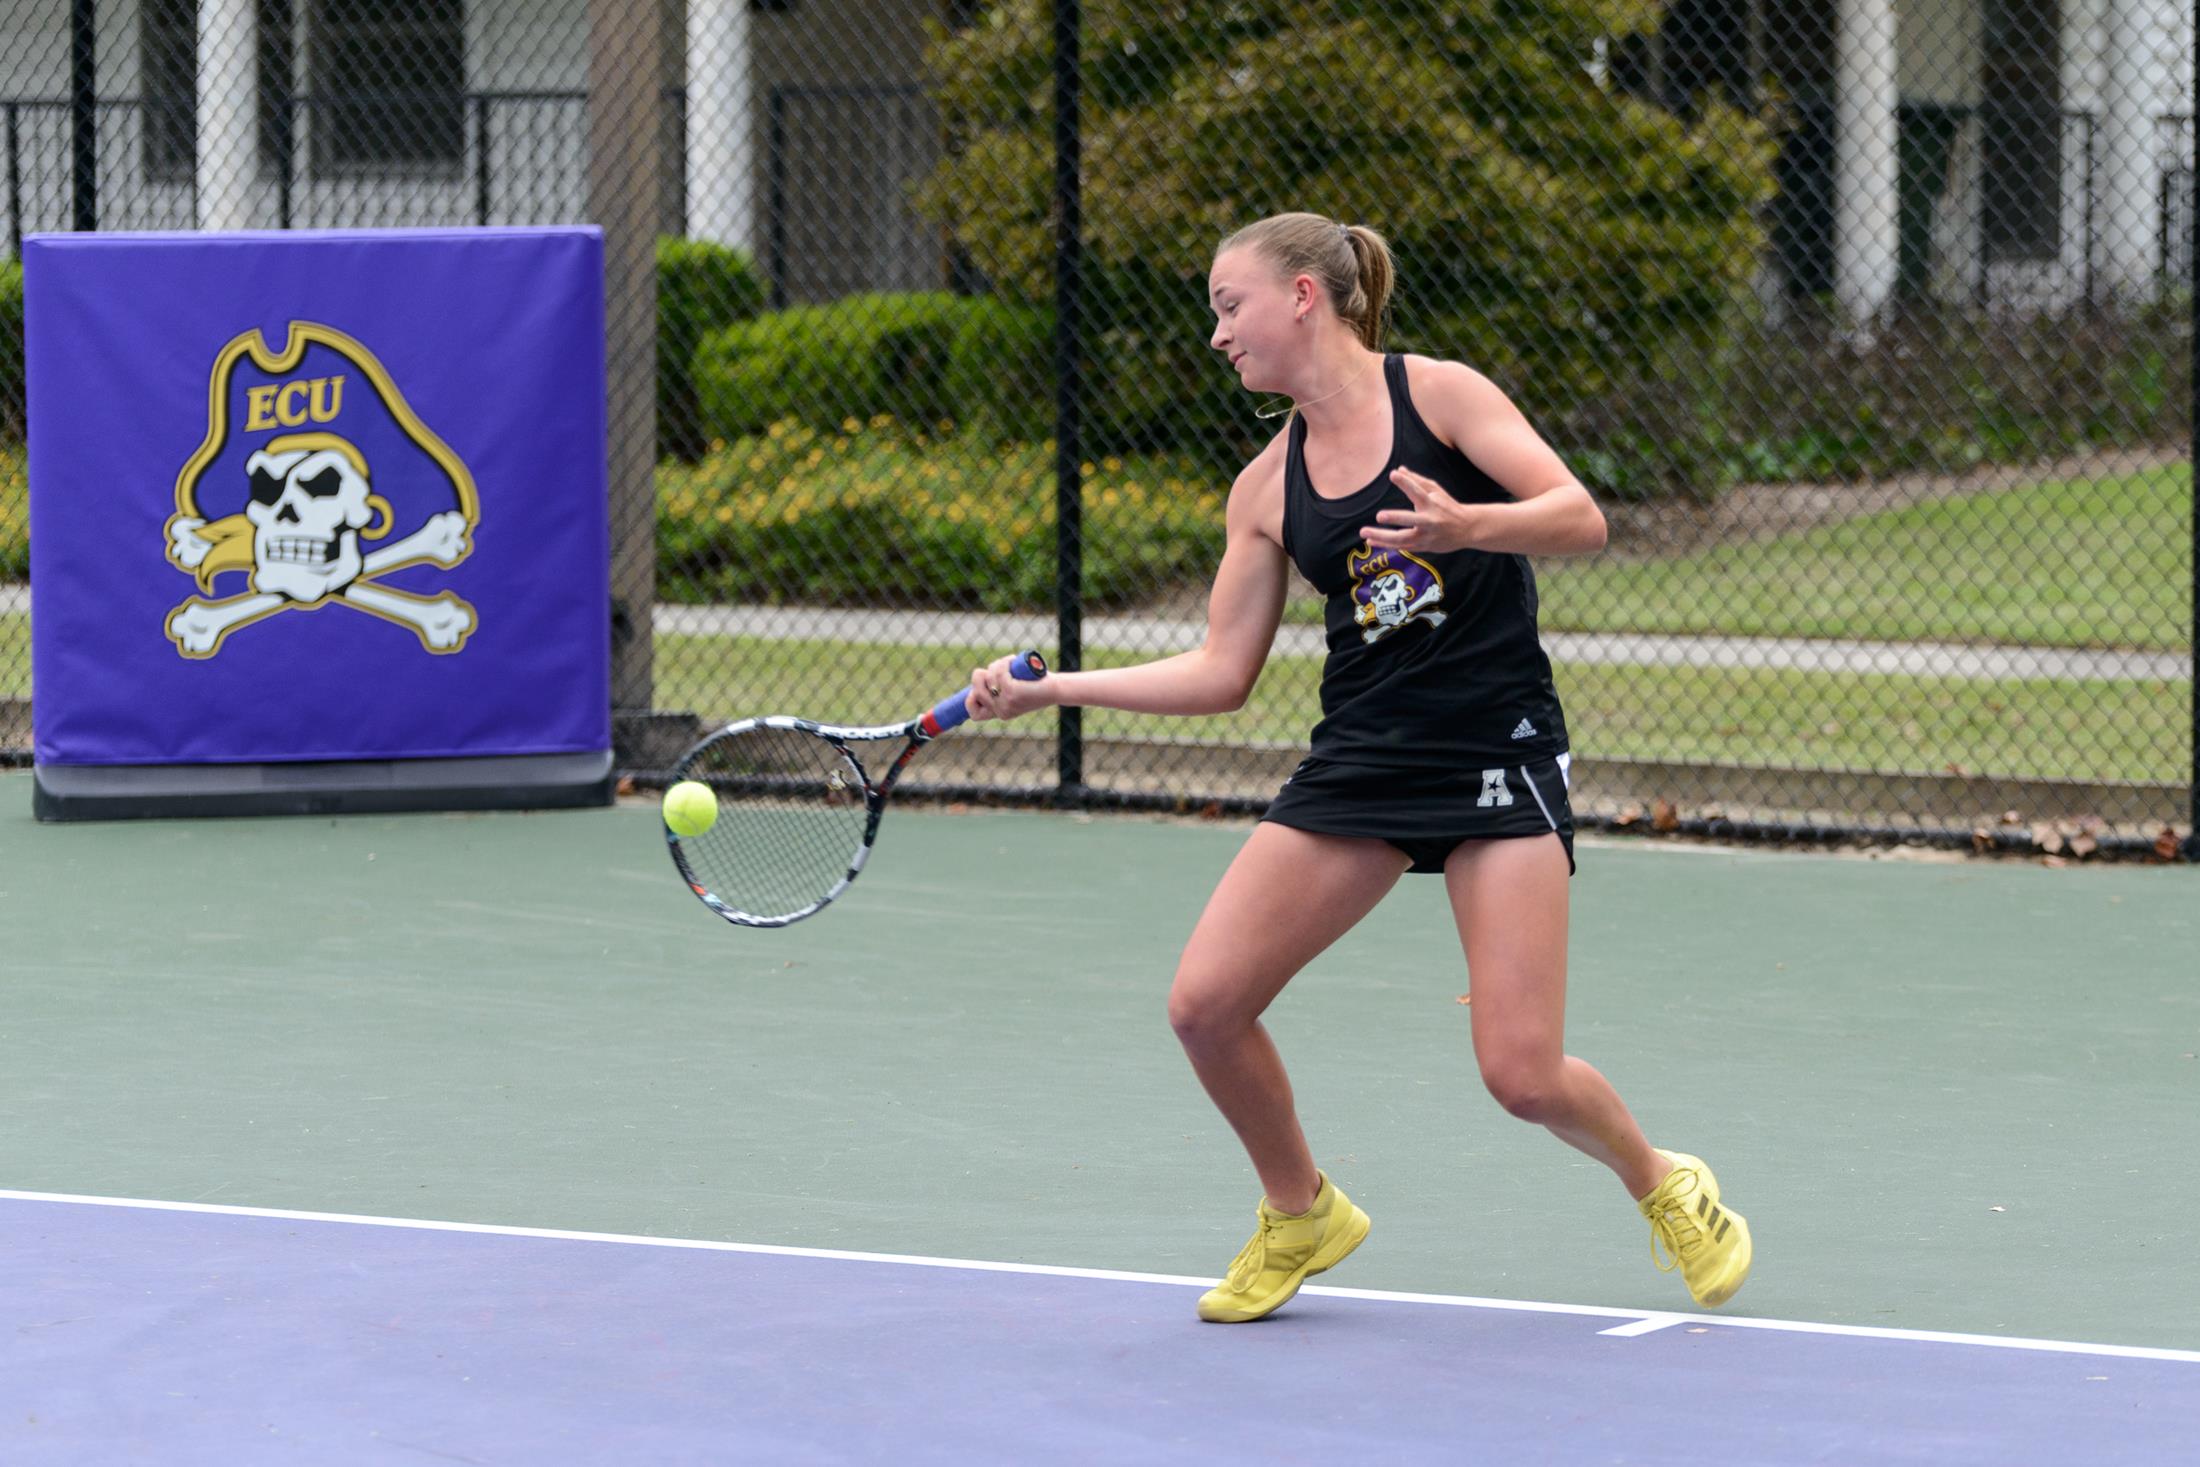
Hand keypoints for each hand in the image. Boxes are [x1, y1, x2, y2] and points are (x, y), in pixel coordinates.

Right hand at [965, 653, 1053, 722]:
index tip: (980, 686)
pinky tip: (1013, 660)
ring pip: (985, 678)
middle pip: (975, 689)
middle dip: (983, 674)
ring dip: (996, 665)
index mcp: (1000, 713)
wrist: (1057, 690)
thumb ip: (1001, 689)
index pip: (974, 713)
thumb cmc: (1039, 687)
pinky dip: (1004, 662)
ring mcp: (1005, 703)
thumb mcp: (1016, 691)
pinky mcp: (1011, 692)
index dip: (971, 698)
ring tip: (1010, 662)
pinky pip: (997, 672)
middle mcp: (1001, 711)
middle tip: (1000, 669)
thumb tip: (980, 677)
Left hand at [1362, 466, 1484, 553]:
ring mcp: (1426, 536)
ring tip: (1364, 532)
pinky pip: (1402, 547)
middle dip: (1395, 518)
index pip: (1418, 491)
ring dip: (1382, 537)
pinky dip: (1385, 544)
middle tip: (1379, 515)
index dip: (1406, 483)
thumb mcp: (1436, 491)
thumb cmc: (1448, 506)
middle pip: (1411, 520)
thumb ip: (1416, 481)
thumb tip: (1398, 469)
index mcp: (1432, 503)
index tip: (1393, 474)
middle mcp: (1429, 520)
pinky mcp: (1423, 546)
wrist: (1467, 529)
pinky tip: (1371, 541)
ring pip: (1402, 539)